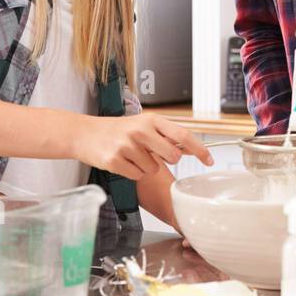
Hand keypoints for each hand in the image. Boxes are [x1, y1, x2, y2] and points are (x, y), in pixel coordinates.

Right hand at [74, 114, 212, 180]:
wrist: (85, 133)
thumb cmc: (118, 130)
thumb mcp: (143, 125)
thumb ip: (165, 136)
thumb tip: (191, 148)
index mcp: (151, 120)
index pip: (183, 134)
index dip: (200, 149)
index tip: (210, 160)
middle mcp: (140, 130)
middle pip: (172, 156)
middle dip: (167, 160)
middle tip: (153, 154)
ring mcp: (127, 146)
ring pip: (153, 169)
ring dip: (145, 166)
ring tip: (131, 155)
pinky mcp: (115, 161)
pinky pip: (137, 176)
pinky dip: (132, 173)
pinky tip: (122, 161)